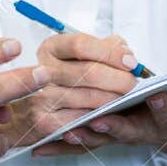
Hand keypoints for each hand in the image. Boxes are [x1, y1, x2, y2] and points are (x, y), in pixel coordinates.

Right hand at [0, 32, 137, 147]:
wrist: (33, 110)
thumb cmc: (64, 80)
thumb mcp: (80, 57)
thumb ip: (104, 48)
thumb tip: (125, 52)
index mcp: (51, 48)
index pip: (81, 45)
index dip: (110, 53)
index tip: (130, 61)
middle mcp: (43, 70)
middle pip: (87, 72)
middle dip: (118, 79)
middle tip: (133, 84)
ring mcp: (41, 97)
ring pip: (88, 98)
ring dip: (113, 99)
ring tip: (126, 98)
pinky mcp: (44, 121)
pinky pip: (81, 119)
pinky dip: (100, 117)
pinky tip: (110, 113)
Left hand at [33, 62, 166, 159]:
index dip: (164, 106)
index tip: (158, 97)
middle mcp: (145, 130)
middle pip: (130, 130)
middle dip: (115, 126)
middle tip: (100, 121)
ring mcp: (124, 135)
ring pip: (102, 138)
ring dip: (84, 137)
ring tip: (64, 132)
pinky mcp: (107, 137)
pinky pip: (83, 145)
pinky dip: (62, 148)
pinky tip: (37, 149)